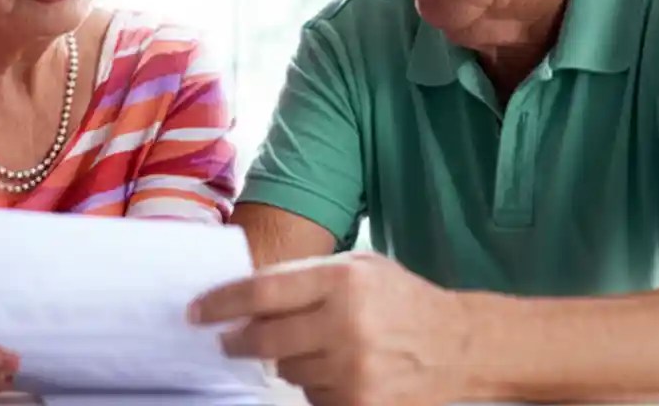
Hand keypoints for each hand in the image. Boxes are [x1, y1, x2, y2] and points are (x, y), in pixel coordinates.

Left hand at [189, 252, 469, 405]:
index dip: (221, 303)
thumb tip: (244, 298)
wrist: (460, 346)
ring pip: (286, 372)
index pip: (261, 292)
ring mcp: (353, 370)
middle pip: (263, 339)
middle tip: (230, 339)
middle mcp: (346, 324)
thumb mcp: (360, 267)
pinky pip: (312, 398)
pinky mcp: (360, 405)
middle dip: (238, 341)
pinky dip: (316, 385)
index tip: (197, 312)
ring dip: (288, 361)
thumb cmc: (403, 300)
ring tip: (317, 347)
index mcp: (343, 280)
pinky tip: (339, 370)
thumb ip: (306, 277)